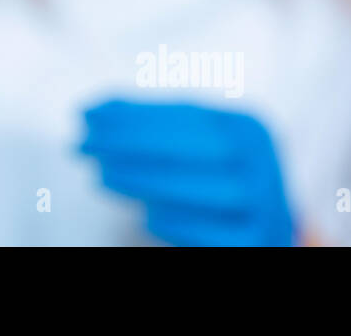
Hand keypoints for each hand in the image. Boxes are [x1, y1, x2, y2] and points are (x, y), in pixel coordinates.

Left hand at [79, 99, 296, 245]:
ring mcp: (266, 204)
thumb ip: (149, 125)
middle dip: (136, 143)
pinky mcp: (257, 240)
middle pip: (200, 148)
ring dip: (152, 182)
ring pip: (213, 191)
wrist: (264, 227)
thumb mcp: (192, 143)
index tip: (86, 114)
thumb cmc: (214, 176)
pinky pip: (221, 235)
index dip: (134, 114)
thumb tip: (92, 109)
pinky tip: (145, 216)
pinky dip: (184, 225)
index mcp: (248, 127)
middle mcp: (263, 162)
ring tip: (102, 175)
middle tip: (84, 143)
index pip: (188, 114)